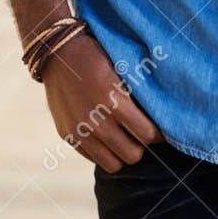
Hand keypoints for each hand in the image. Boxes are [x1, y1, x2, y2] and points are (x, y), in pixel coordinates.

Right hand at [42, 31, 164, 172]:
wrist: (57, 54)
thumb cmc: (96, 57)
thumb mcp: (121, 70)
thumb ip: (137, 95)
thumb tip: (160, 115)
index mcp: (113, 101)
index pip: (147, 135)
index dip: (157, 134)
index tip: (158, 130)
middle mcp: (96, 121)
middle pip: (132, 155)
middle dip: (141, 145)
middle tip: (140, 134)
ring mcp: (79, 131)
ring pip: (113, 164)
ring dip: (121, 153)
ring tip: (124, 139)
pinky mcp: (67, 135)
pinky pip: (93, 158)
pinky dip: (102, 151)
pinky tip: (105, 136)